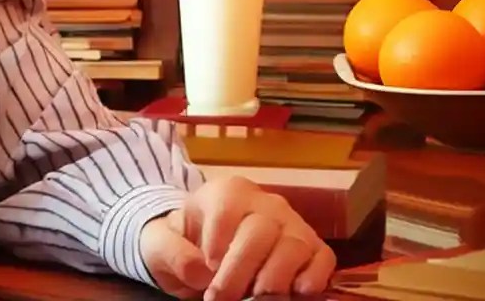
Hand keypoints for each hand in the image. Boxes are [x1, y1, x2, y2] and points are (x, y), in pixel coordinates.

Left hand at [139, 176, 335, 300]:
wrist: (202, 251)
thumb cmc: (183, 244)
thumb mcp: (161, 244)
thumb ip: (173, 252)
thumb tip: (201, 271)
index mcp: (227, 193)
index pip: (226, 211)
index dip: (217, 245)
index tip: (206, 269)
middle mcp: (265, 203)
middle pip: (261, 231)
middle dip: (240, 270)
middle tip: (221, 298)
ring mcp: (293, 224)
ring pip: (294, 246)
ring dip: (274, 280)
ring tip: (255, 299)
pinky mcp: (313, 248)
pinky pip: (323, 259)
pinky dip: (313, 279)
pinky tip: (295, 294)